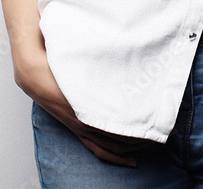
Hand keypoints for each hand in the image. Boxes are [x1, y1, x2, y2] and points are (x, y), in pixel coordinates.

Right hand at [13, 45, 153, 166]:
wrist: (34, 72)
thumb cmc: (58, 62)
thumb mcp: (81, 59)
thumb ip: (100, 56)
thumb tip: (122, 43)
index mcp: (90, 104)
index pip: (123, 121)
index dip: (144, 122)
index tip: (163, 117)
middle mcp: (88, 121)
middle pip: (123, 136)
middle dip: (146, 134)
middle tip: (168, 129)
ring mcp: (83, 128)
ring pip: (114, 146)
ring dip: (135, 146)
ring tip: (155, 142)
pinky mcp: (79, 131)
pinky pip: (100, 150)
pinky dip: (116, 157)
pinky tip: (130, 160)